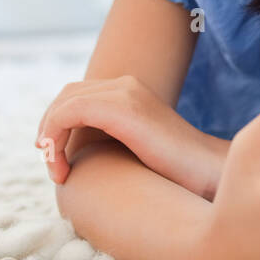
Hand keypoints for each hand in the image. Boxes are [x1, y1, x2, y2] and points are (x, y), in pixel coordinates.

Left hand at [36, 75, 226, 199]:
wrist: (209, 172)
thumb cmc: (176, 174)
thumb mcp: (136, 151)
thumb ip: (110, 142)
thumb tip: (72, 159)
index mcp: (130, 92)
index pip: (77, 96)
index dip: (57, 126)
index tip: (58, 163)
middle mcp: (126, 85)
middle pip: (67, 96)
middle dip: (50, 130)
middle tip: (54, 168)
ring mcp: (125, 93)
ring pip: (64, 103)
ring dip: (50, 138)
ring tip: (58, 173)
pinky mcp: (122, 108)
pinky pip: (68, 113)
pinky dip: (54, 138)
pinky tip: (61, 168)